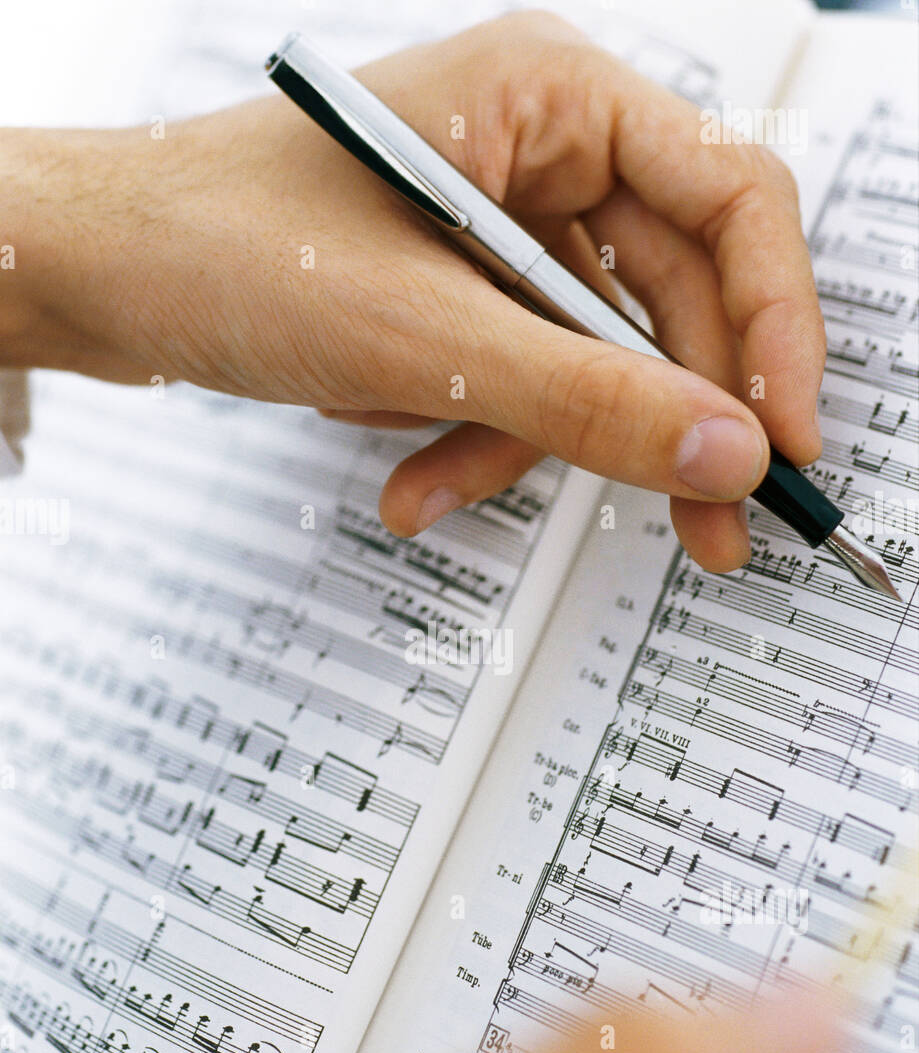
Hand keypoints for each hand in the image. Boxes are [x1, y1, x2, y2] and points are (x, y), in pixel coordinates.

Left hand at [0, 12, 824, 571]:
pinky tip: (410, 479)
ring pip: (589, 357)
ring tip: (444, 490)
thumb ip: (587, 400)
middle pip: (669, 297)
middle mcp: (537, 150)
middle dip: (663, 423)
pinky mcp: (457, 290)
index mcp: (550, 96)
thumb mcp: (423, 335)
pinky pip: (518, 380)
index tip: (781, 438)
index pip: (731, 201)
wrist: (95, 276)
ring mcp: (496, 225)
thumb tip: (723, 452)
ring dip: (531, 444)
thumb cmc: (215, 243)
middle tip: (702, 527)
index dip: (774, 328)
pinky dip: (473, 440)